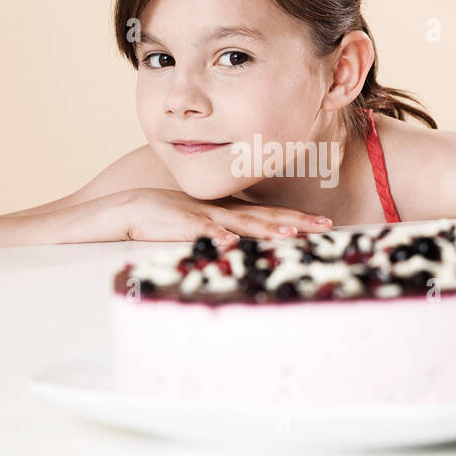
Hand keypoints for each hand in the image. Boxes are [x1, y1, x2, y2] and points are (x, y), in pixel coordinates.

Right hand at [110, 187, 332, 248]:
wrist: (130, 209)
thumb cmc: (168, 220)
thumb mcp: (204, 226)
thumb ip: (227, 232)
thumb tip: (249, 247)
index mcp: (229, 212)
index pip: (270, 216)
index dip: (297, 220)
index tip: (324, 225)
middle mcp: (223, 212)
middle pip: (264, 218)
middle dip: (295, 222)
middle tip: (323, 227)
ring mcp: (203, 216)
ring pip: (238, 223)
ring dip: (264, 229)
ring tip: (288, 235)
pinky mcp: (180, 224)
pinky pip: (200, 230)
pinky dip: (215, 236)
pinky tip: (230, 243)